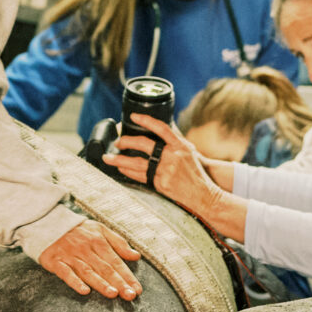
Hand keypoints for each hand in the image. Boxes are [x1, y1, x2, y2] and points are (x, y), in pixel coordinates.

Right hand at [38, 220, 141, 299]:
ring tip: (113, 294)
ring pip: (88, 272)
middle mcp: (86, 249)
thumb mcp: (101, 230)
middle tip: (130, 296)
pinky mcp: (56, 262)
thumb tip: (136, 256)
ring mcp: (70, 256)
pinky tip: (84, 291)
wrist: (47, 222)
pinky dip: (75, 282)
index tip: (137, 289)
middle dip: (119, 282)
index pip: (116, 262)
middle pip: (105, 268)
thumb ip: (119, 243)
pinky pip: (66, 273)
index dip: (127, 276)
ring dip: (101, 283)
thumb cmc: (78, 230)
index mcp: (98, 241)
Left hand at [107, 112, 245, 239]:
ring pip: (137, 163)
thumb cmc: (195, 172)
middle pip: (144, 144)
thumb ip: (175, 141)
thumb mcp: (189, 152)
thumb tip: (161, 128)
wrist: (202, 194)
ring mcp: (165, 170)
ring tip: (108, 157)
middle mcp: (172, 156)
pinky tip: (121, 169)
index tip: (133, 116)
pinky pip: (140, 176)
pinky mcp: (160, 183)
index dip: (146, 120)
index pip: (161, 128)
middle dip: (127, 141)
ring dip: (120, 160)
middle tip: (118, 141)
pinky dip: (128, 172)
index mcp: (180, 145)